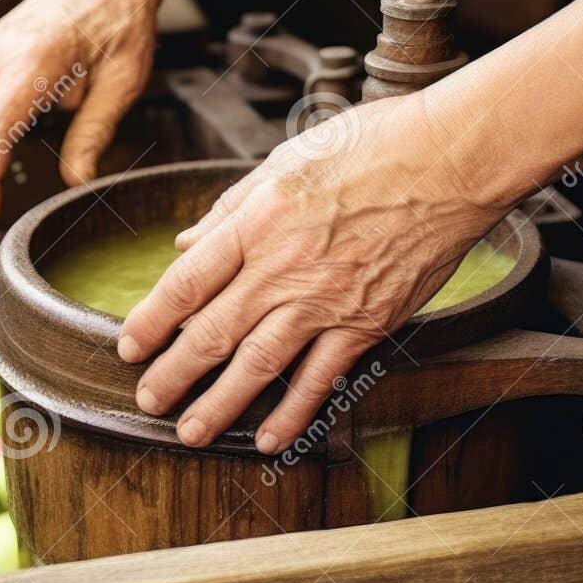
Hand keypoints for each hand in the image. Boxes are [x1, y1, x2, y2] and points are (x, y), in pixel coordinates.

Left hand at [117, 96, 506, 451]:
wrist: (453, 160)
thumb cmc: (374, 145)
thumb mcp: (288, 159)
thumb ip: (232, 206)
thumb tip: (188, 241)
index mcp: (258, 221)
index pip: (186, 282)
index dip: (151, 320)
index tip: (130, 346)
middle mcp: (283, 267)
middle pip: (210, 333)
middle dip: (172, 375)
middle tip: (148, 401)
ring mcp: (325, 301)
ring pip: (257, 366)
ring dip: (218, 405)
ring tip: (190, 432)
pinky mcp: (366, 323)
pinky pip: (320, 379)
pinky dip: (293, 413)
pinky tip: (270, 437)